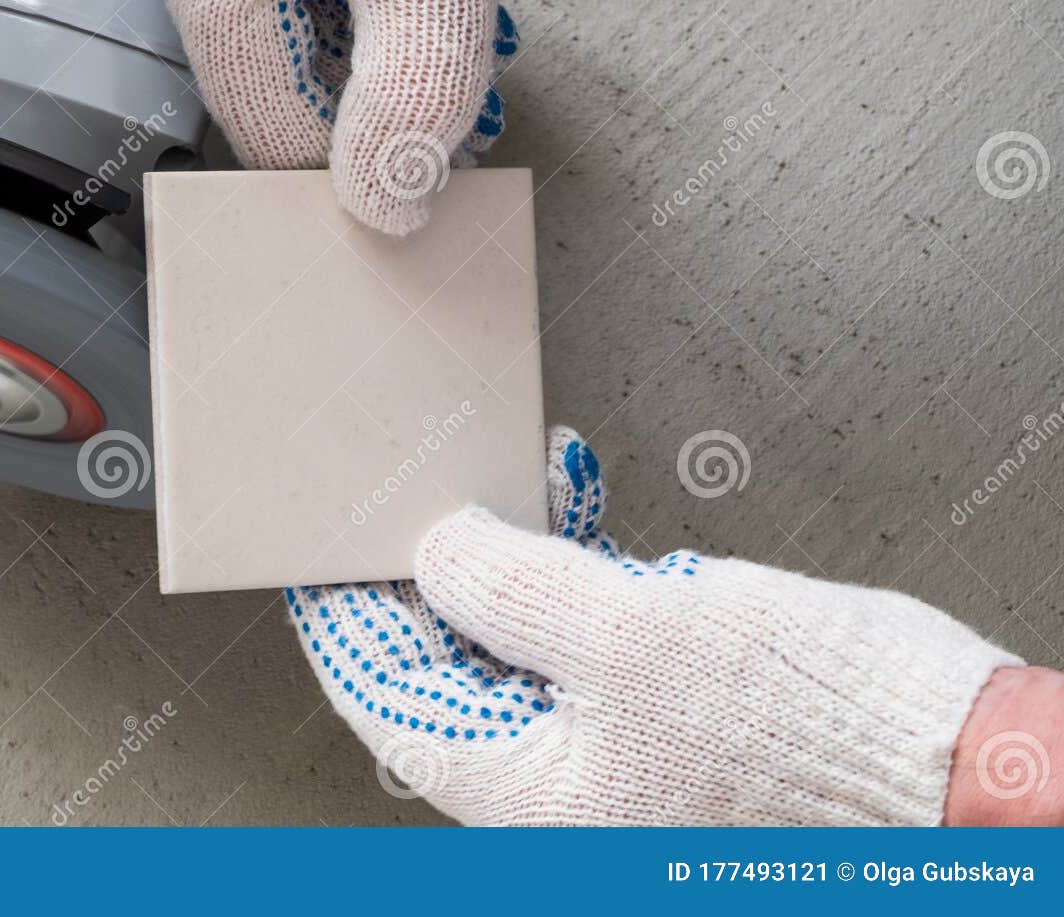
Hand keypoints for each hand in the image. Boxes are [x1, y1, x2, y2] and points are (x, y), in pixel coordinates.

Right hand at [106, 0, 537, 234]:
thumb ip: (414, 99)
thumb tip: (386, 206)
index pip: (256, 115)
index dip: (340, 167)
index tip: (399, 194)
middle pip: (257, 67)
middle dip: (351, 98)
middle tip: (435, 126)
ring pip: (264, 19)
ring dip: (347, 49)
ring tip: (419, 44)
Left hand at [289, 429, 1034, 824]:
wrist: (968, 780)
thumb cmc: (822, 737)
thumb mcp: (636, 635)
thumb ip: (514, 589)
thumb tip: (438, 551)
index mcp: (529, 796)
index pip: (391, 705)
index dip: (348, 624)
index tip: (320, 561)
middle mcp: (563, 796)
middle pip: (451, 678)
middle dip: (434, 580)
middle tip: (412, 505)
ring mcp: (619, 767)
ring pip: (524, 659)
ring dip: (518, 571)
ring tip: (516, 494)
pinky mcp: (672, 735)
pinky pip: (593, 658)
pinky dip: (586, 587)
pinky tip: (596, 527)